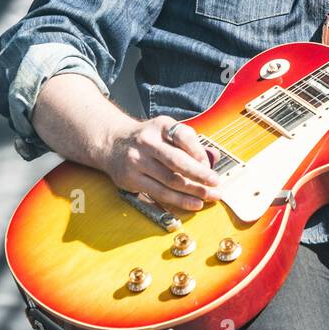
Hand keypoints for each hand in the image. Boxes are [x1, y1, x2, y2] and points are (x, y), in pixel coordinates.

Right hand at [105, 116, 221, 211]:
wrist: (113, 143)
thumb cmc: (149, 139)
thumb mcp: (167, 131)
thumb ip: (189, 143)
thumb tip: (212, 160)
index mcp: (160, 126)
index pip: (183, 136)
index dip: (199, 152)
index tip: (210, 165)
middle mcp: (146, 142)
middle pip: (176, 161)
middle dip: (199, 175)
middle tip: (216, 183)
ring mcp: (136, 161)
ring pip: (169, 181)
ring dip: (193, 191)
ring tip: (210, 196)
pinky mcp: (131, 179)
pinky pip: (159, 193)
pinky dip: (179, 200)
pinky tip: (193, 203)